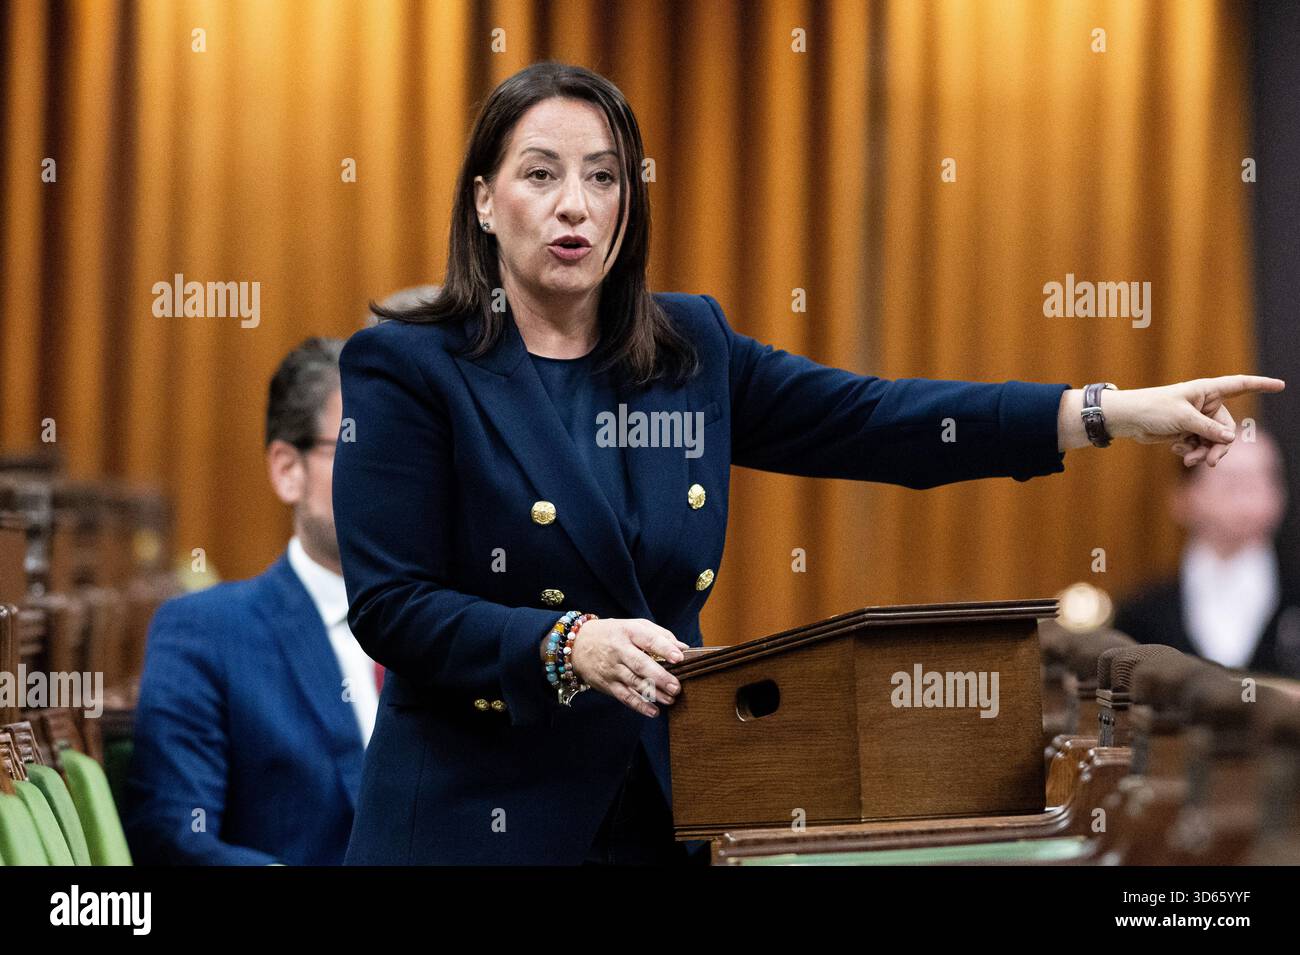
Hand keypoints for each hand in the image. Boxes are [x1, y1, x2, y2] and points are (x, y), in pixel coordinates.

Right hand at [565, 618, 689, 716]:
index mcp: (628, 632)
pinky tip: (653, 711)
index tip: (679, 658)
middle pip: (640, 664)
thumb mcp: (634, 626)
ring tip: (671, 699)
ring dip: (654, 693)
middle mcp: (619, 650)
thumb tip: (684, 648)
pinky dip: (639, 705)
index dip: (664, 648)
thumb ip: (660, 635)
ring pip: (634, 683)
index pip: (648, 639)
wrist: (577, 644)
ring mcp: (612, 669)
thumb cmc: (614, 634)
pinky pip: (624, 696)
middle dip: (660, 676)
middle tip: (676, 686)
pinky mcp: (607, 684)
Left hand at [1096, 375, 1284, 466]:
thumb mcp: (1182, 418)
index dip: (1260, 384)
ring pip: (1213, 441)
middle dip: (1219, 446)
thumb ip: (1207, 428)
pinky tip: (1180, 451)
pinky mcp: (1187, 432)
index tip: (1281, 385)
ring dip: (1204, 452)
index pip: (1239, 385)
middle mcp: (1205, 404)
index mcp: (1207, 390)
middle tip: (1209, 462)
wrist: (1129, 419)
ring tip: (1190, 460)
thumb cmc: (1153, 408)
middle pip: (1226, 428)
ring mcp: (1196, 419)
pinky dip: (1193, 451)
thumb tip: (1229, 437)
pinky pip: (1200, 445)